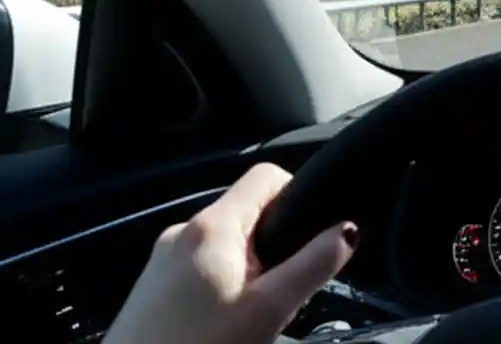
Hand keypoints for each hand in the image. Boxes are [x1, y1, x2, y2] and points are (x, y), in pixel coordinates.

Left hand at [104, 163, 358, 343]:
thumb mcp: (269, 310)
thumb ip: (313, 265)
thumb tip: (348, 229)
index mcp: (212, 225)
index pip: (267, 176)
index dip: (298, 197)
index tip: (310, 240)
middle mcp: (182, 231)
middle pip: (247, 214)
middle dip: (275, 246)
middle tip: (282, 293)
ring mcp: (162, 259)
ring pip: (226, 245)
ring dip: (250, 269)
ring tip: (252, 314)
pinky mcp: (152, 287)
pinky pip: (202, 267)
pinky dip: (223, 284)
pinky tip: (222, 323)